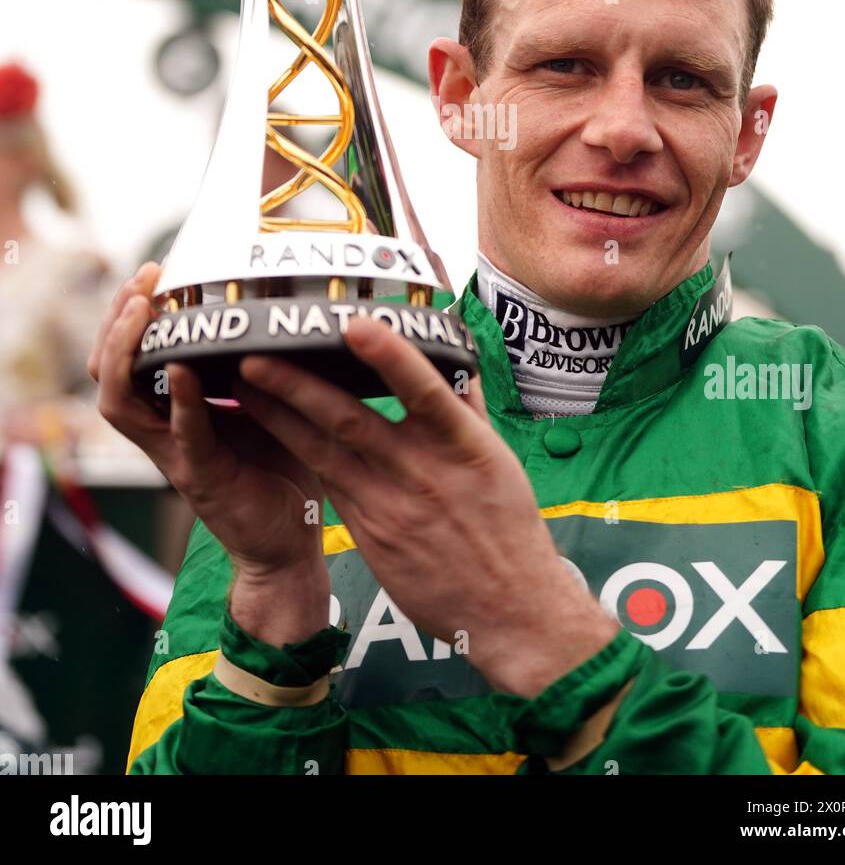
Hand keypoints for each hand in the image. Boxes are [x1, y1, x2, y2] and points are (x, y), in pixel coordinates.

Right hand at [90, 269, 330, 640]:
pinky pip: (181, 435)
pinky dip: (179, 400)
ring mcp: (176, 455)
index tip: (151, 272)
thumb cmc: (279, 468)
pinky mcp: (202, 477)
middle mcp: (163, 430)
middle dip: (116, 321)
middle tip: (142, 282)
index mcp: (173, 410)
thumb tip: (277, 306)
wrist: (291, 541)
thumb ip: (259, 364)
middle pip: (107, 373)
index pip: (125, 357)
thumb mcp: (264, 403)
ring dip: (128, 352)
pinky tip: (182, 370)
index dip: (126, 315)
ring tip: (144, 312)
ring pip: (120, 402)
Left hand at [236, 317, 618, 696]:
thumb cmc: (508, 525)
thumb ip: (468, 406)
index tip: (356, 325)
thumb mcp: (499, 458)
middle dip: (299, 386)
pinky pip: (329, 482)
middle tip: (258, 354)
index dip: (389, 357)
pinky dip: (300, 451)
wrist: (509, 609)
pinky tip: (273, 429)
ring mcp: (390, 505)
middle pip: (350, 421)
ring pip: (324, 452)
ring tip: (246, 385)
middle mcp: (422, 472)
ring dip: (281, 417)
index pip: (424, 391)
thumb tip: (452, 356)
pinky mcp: (370, 533)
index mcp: (463, 445)